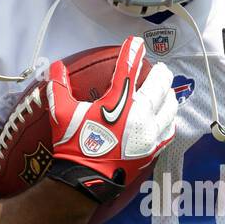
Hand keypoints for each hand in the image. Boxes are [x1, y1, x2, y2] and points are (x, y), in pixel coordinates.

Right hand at [46, 35, 176, 191]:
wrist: (85, 181)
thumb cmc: (73, 145)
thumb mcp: (61, 114)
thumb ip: (59, 87)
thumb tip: (54, 66)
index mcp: (118, 102)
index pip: (128, 69)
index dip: (133, 52)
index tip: (137, 42)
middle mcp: (140, 115)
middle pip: (159, 85)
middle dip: (160, 73)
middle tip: (159, 68)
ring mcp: (150, 133)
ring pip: (170, 107)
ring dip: (168, 95)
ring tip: (166, 91)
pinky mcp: (153, 149)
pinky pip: (169, 130)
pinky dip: (169, 119)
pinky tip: (166, 117)